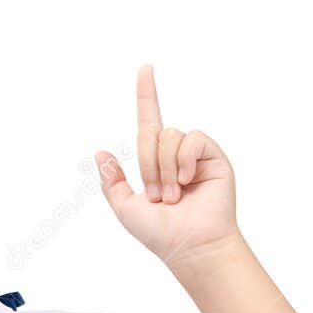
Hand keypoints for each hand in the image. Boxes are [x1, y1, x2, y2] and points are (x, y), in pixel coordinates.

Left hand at [95, 65, 243, 269]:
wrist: (191, 244)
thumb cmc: (160, 232)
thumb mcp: (124, 207)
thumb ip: (111, 180)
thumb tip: (100, 151)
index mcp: (154, 161)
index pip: (148, 121)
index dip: (147, 94)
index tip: (145, 68)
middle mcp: (174, 153)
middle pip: (149, 133)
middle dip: (146, 166)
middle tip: (155, 196)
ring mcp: (194, 153)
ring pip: (168, 136)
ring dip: (163, 168)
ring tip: (172, 195)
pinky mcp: (212, 155)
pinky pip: (192, 138)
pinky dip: (182, 160)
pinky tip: (186, 181)